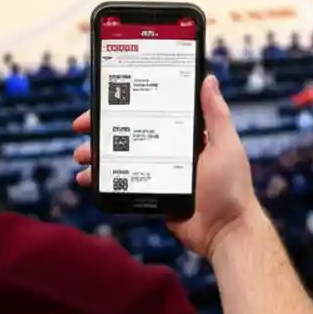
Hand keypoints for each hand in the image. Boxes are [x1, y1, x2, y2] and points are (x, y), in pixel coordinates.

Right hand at [72, 74, 260, 258]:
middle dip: (103, 128)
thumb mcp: (225, 145)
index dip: (129, 103)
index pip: (153, 110)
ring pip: (122, 157)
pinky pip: (124, 182)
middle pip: (131, 132)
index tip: (106, 98)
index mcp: (188, 134)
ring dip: (98, 154)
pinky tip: (89, 179)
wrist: (225, 233)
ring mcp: (159, 172)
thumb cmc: (231, 188)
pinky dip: (104, 180)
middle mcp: (171, 149)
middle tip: (82, 127)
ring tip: (81, 157)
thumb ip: (215, 114)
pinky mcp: (152, 193)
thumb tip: (208, 79)